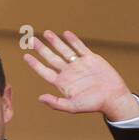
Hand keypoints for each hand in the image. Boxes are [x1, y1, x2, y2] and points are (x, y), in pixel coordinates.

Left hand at [21, 29, 138, 119]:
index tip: (26, 56)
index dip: (35, 64)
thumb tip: (40, 98)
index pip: (45, 71)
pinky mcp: (91, 59)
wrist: (112, 97)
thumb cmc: (93, 104)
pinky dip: (73, 40)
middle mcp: (69, 73)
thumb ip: (56, 103)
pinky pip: (80, 47)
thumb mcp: (72, 107)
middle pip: (51, 58)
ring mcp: (79, 65)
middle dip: (42, 49)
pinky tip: (66, 34)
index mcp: (62, 83)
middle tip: (32, 40)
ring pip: (64, 50)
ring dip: (55, 42)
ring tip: (46, 33)